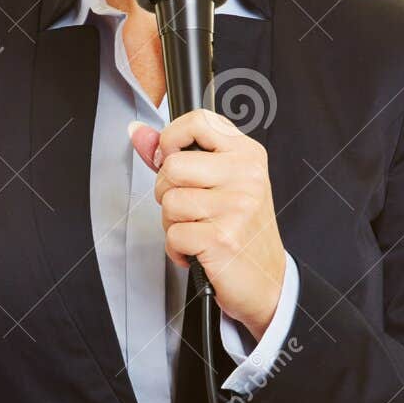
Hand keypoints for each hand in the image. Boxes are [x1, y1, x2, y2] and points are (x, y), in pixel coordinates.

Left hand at [129, 108, 286, 340]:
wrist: (266, 282)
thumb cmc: (241, 231)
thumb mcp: (218, 183)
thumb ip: (176, 154)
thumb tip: (137, 131)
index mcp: (247, 154)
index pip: (198, 121)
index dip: (171, 140)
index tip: (171, 160)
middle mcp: (246, 176)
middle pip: (173, 166)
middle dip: (167, 192)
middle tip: (189, 208)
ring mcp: (236, 206)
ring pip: (169, 202)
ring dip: (173, 224)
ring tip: (197, 231)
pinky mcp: (222, 237)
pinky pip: (173, 235)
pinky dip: (177, 248)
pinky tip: (198, 250)